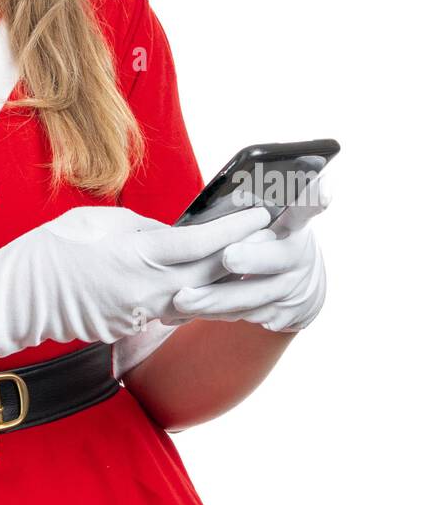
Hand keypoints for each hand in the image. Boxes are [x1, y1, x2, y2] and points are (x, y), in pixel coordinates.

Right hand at [0, 202, 271, 357]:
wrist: (19, 297)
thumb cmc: (53, 249)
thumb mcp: (101, 222)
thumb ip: (144, 229)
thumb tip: (173, 236)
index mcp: (137, 255)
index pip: (199, 242)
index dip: (234, 228)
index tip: (260, 215)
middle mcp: (146, 290)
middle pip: (210, 275)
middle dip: (243, 256)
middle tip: (273, 239)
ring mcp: (140, 314)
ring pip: (196, 298)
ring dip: (226, 283)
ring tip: (252, 265)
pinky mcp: (132, 327)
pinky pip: (171, 310)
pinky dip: (192, 298)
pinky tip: (209, 287)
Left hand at [170, 175, 331, 332]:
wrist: (301, 282)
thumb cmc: (269, 236)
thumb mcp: (272, 218)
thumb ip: (254, 208)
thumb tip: (232, 188)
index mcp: (295, 225)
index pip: (306, 209)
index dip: (314, 200)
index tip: (322, 191)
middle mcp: (298, 258)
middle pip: (275, 259)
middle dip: (251, 258)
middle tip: (228, 256)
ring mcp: (291, 290)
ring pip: (251, 297)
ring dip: (215, 299)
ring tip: (182, 299)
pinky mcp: (280, 316)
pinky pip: (240, 316)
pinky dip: (211, 314)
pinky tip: (181, 315)